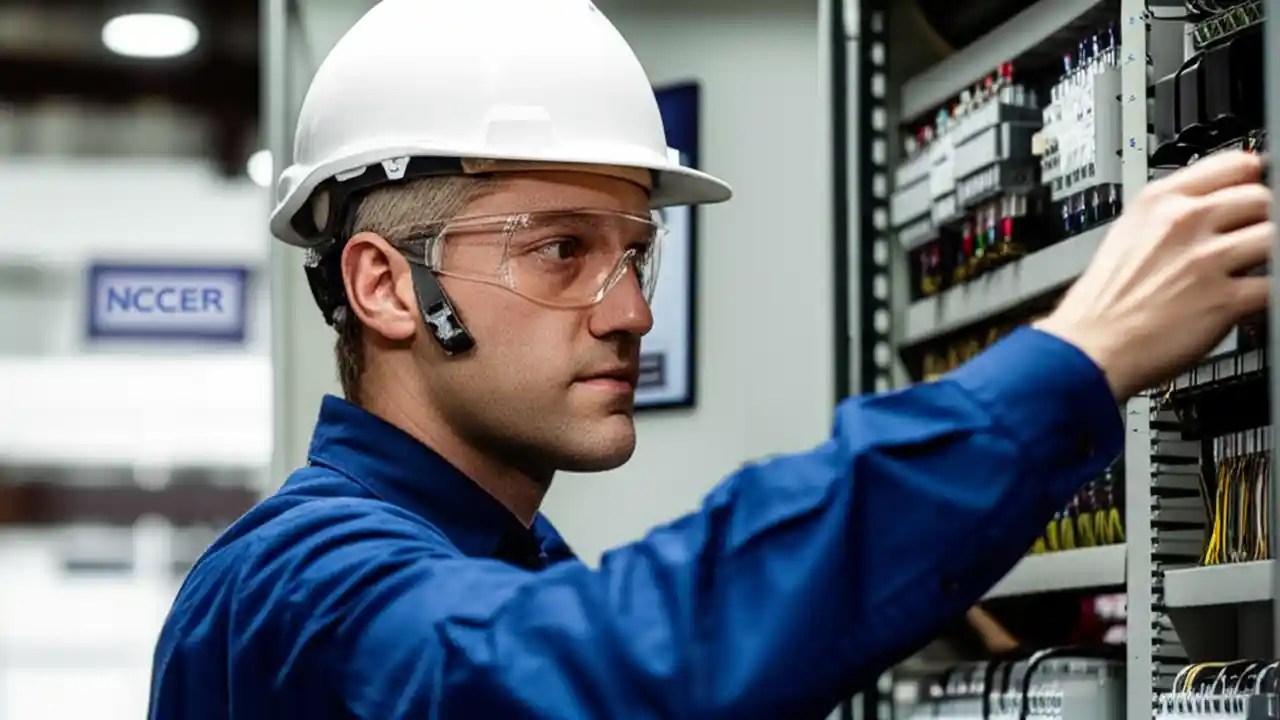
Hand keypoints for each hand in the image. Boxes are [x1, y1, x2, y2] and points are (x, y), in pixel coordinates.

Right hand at [1035, 150, 1271, 399]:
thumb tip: (1208, 209)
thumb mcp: (1125, 235)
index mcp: (1158, 202)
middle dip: (1261, 221)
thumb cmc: (1100, 303)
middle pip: (1261, 198)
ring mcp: (1206, 260)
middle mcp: (1184, 223)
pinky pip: (1273, 284)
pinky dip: (1267, 293)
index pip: (1234, 164)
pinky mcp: (1223, 300)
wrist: (1087, 349)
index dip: (1250, 181)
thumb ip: (1168, 216)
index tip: (1250, 194)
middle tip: (1246, 242)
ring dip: (1267, 256)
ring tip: (1246, 272)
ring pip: (1275, 236)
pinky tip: (1248, 300)